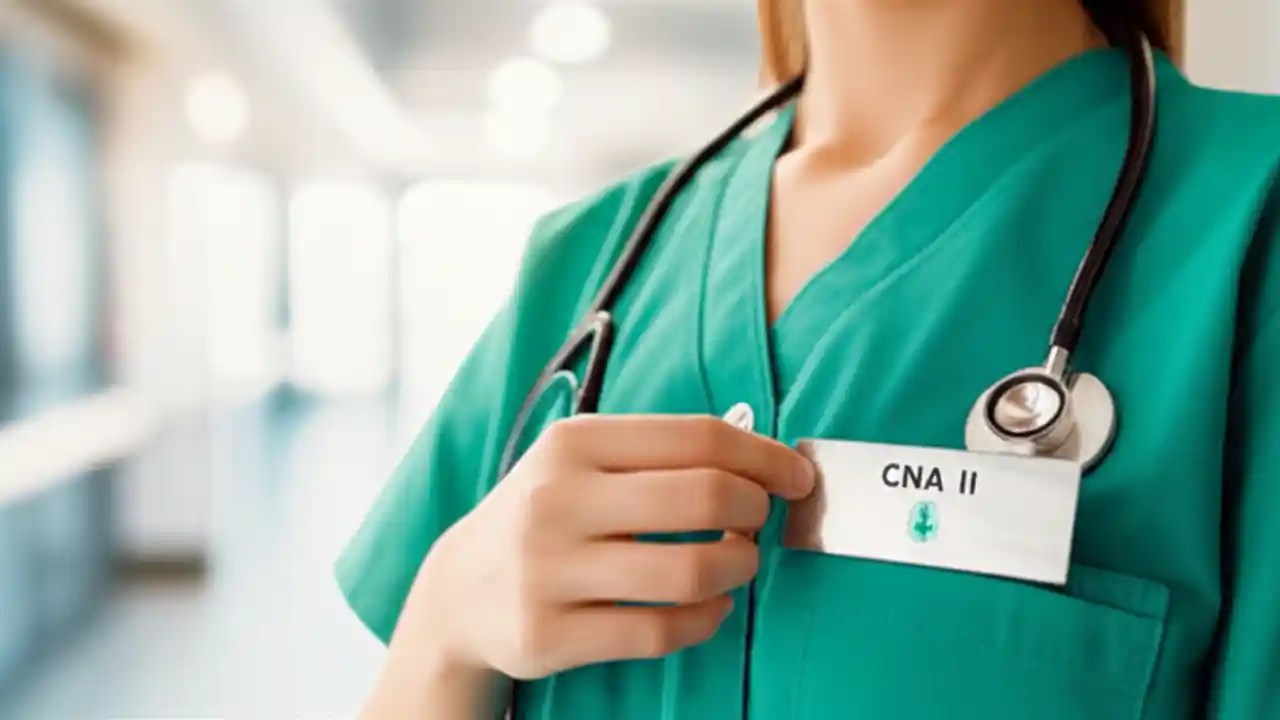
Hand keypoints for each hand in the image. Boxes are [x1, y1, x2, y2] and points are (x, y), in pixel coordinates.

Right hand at [396, 414, 814, 680]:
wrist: (459, 590)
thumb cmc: (545, 513)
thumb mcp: (578, 461)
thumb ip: (654, 452)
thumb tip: (758, 455)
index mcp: (572, 444)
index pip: (697, 437)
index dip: (764, 455)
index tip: (795, 475)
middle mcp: (556, 501)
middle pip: (705, 497)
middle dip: (755, 511)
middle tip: (759, 521)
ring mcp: (548, 571)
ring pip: (689, 573)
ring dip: (738, 568)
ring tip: (738, 564)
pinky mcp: (549, 636)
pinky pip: (659, 632)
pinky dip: (705, 620)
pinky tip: (711, 608)